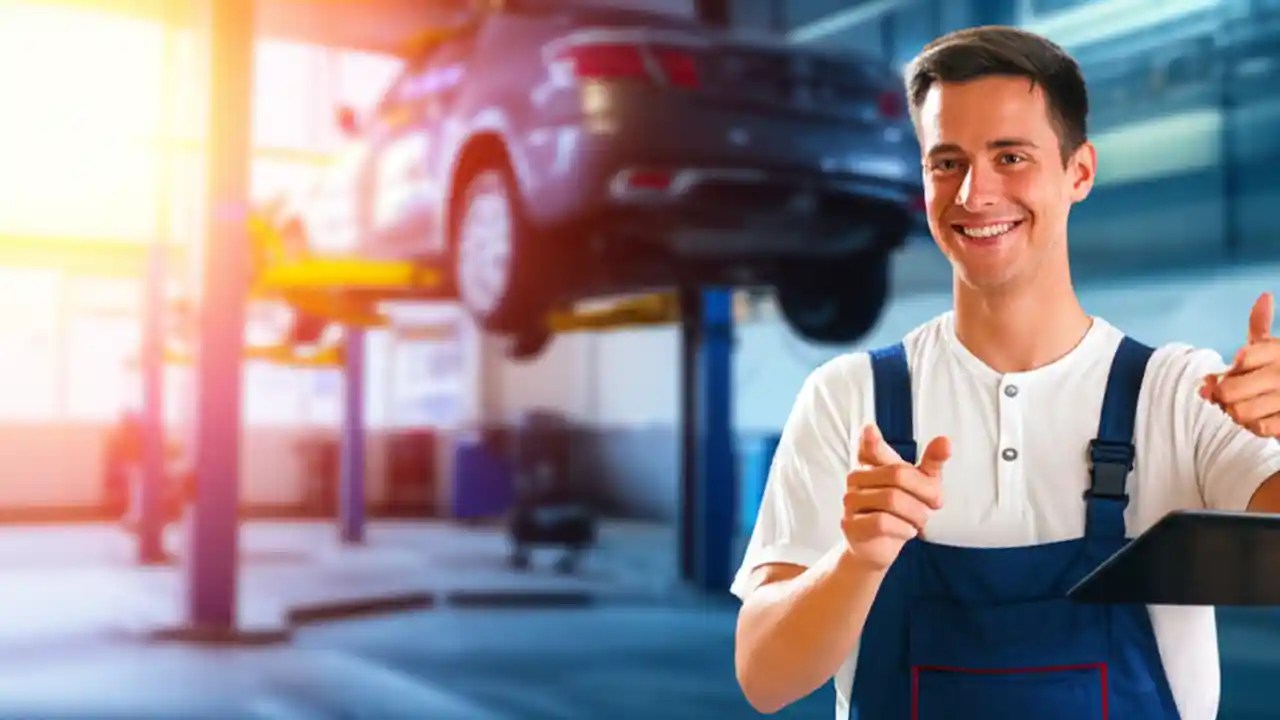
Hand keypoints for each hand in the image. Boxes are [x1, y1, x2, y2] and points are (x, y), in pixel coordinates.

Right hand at [842, 424, 949, 569]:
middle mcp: (856, 477)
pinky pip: (882, 522)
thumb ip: (931, 462)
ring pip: (892, 500)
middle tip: (931, 507)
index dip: (873, 440)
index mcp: (870, 461)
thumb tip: (945, 441)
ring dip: (915, 514)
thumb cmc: (901, 510)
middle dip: (923, 494)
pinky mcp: (850, 524)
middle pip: (898, 475)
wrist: (880, 546)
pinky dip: (902, 529)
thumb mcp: (921, 484)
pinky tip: (906, 531)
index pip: (873, 446)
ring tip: (917, 521)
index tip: (875, 431)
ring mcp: (850, 501)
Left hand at [1201, 292, 1279, 438]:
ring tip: (1246, 406)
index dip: (1227, 370)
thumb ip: (1261, 326)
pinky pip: (1258, 429)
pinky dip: (1253, 426)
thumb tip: (1265, 295)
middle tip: (1228, 396)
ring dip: (1236, 413)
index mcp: (1278, 351)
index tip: (1230, 372)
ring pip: (1240, 412)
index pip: (1240, 359)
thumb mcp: (1272, 345)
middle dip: (1223, 397)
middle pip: (1230, 391)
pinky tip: (1260, 418)